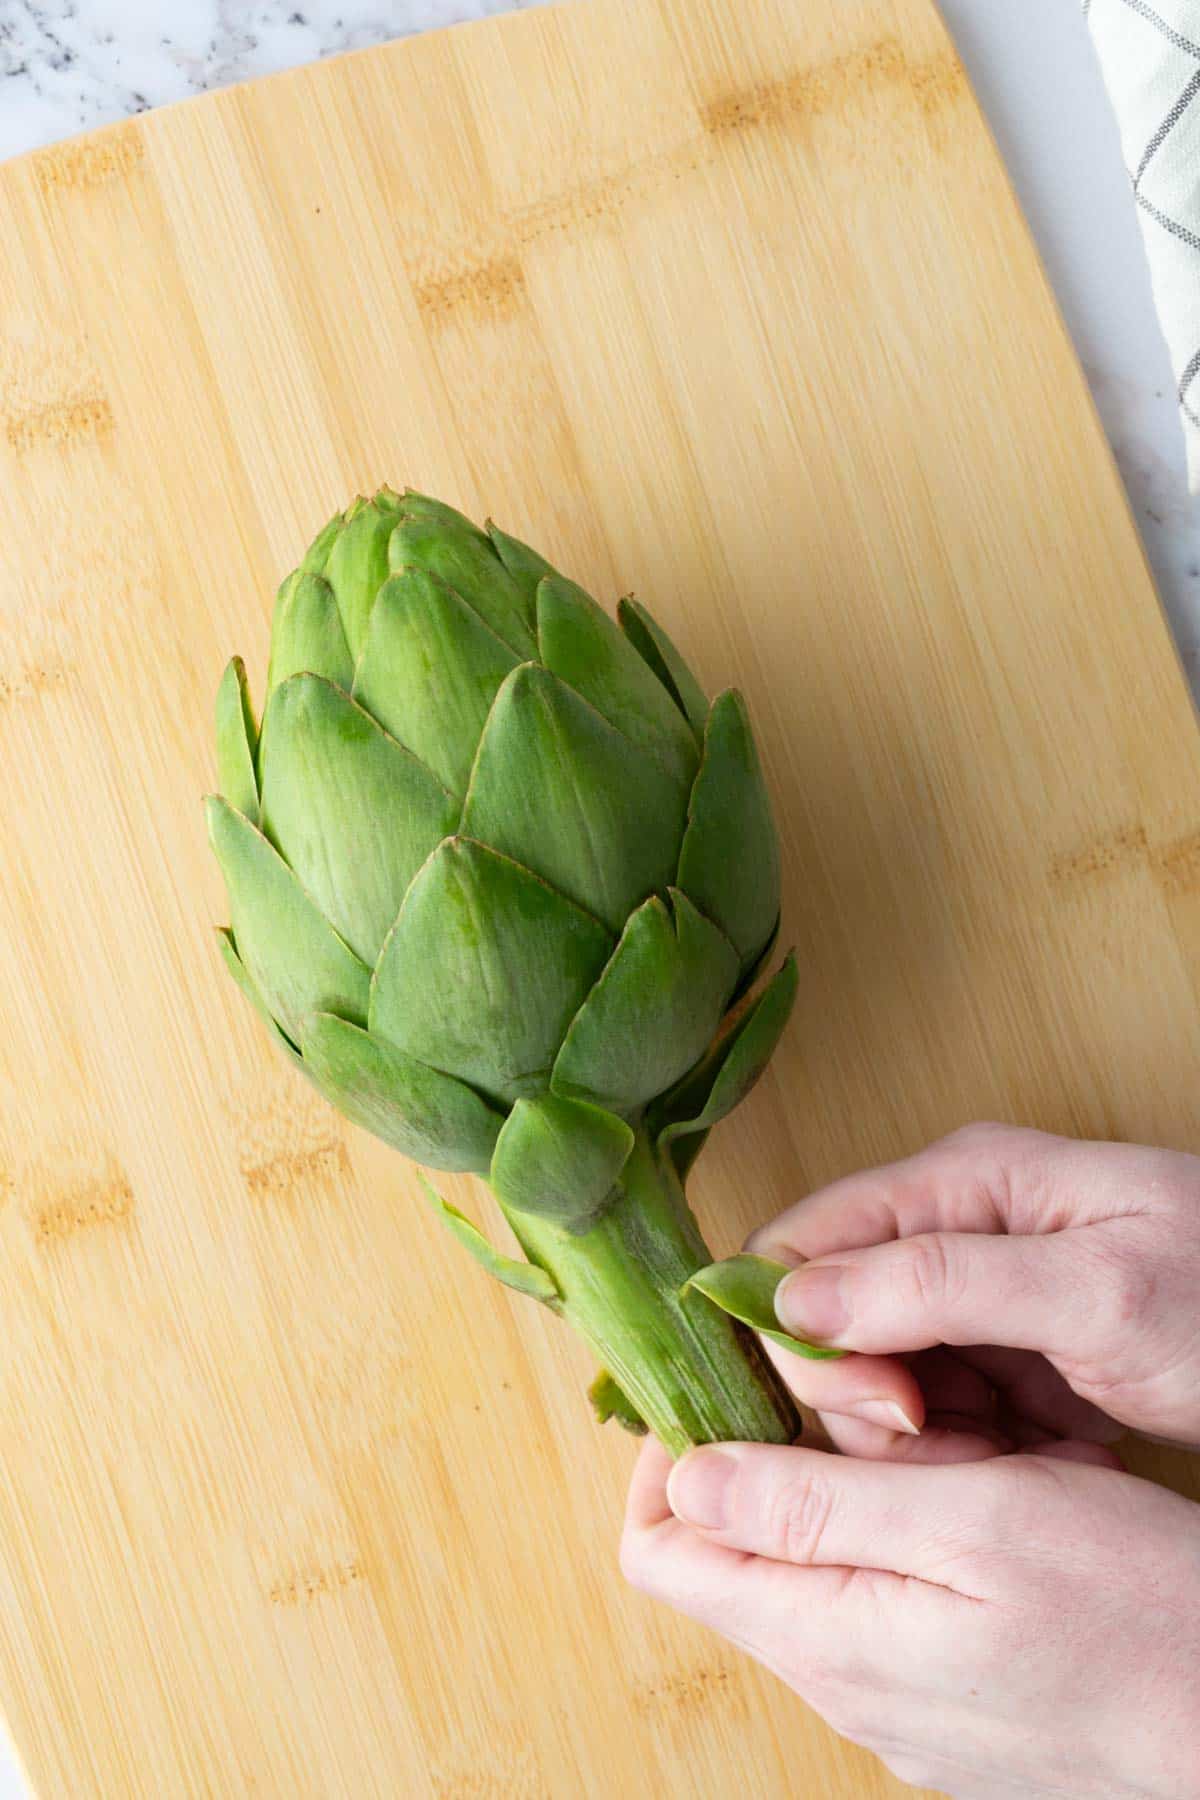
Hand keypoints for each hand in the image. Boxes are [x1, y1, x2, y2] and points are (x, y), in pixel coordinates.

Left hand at [622, 1437, 1199, 1798]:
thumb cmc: (1136, 1614)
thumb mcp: (977, 1523)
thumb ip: (817, 1507)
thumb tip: (689, 1476)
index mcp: (826, 1636)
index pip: (662, 1548)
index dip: (670, 1452)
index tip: (723, 1381)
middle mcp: (842, 1683)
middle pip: (736, 1548)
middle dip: (779, 1449)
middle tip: (869, 1393)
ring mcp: (892, 1698)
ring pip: (813, 1561)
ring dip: (850, 1482)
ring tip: (944, 1438)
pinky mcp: (942, 1695)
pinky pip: (879, 1594)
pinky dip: (904, 1525)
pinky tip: (980, 1491)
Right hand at [744, 1124, 1199, 1459]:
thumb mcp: (1094, 1291)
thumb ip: (939, 1284)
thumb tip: (792, 1297)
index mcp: (958, 1182)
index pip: (803, 1243)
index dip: (801, 1330)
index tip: (879, 1406)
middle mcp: (953, 1232)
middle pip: (831, 1322)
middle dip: (875, 1401)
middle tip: (957, 1441)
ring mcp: (981, 1297)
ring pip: (881, 1380)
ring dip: (931, 1439)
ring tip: (1020, 1459)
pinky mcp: (1011, 1356)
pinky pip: (944, 1413)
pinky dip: (979, 1453)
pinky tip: (1050, 1460)